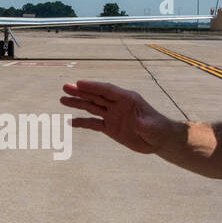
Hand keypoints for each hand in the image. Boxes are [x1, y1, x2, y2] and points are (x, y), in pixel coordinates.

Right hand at [60, 80, 174, 153]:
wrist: (159, 140)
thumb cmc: (158, 129)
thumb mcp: (153, 127)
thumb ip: (144, 124)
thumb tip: (139, 123)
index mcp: (128, 99)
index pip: (107, 90)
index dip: (93, 86)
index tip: (79, 83)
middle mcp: (117, 105)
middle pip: (96, 96)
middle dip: (80, 91)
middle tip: (65, 86)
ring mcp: (113, 115)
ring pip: (92, 107)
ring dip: (78, 103)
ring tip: (62, 99)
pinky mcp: (110, 127)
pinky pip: (93, 124)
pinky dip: (82, 122)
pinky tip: (70, 121)